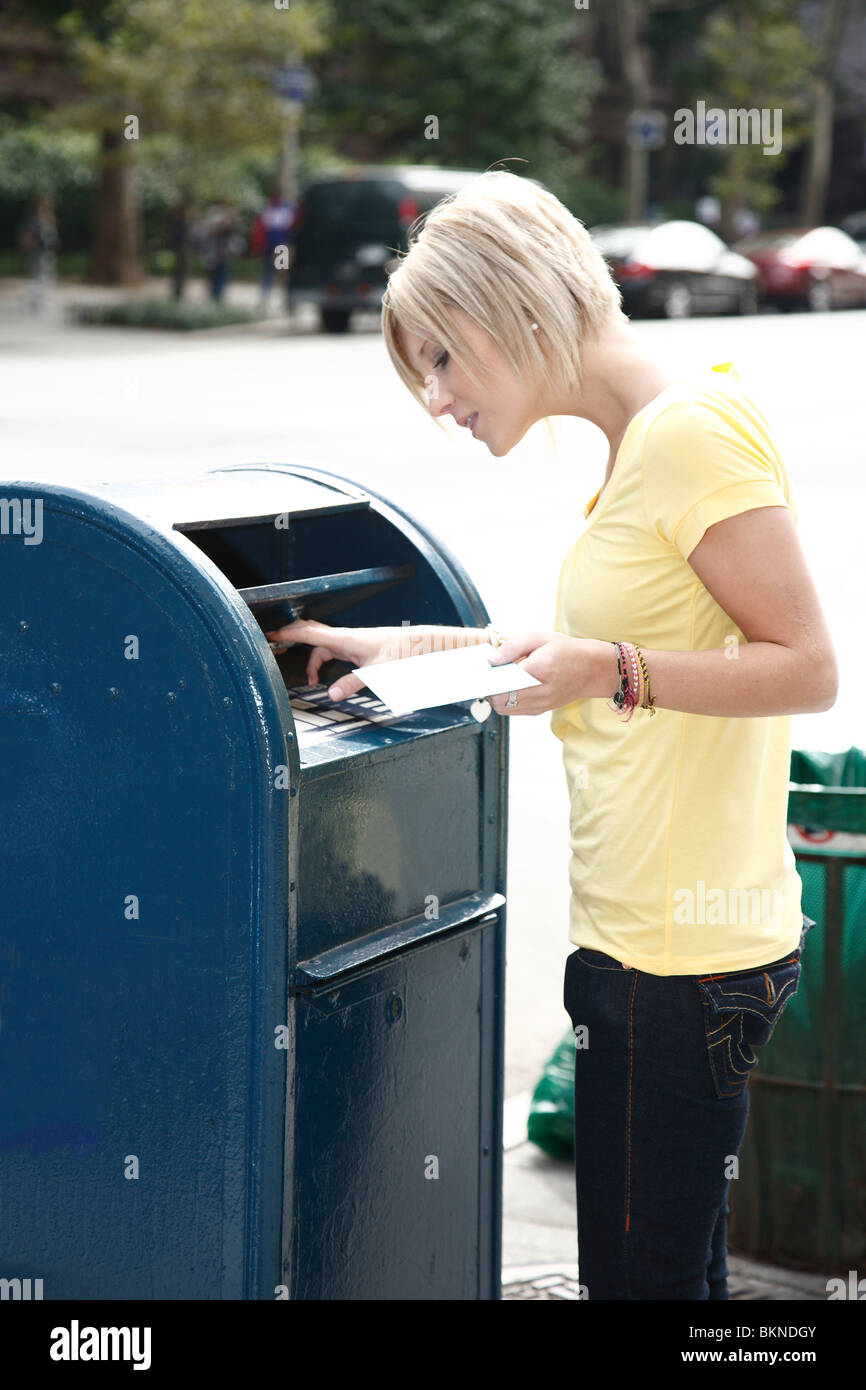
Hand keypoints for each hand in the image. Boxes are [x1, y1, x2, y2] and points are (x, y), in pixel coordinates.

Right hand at [264, 618, 416, 699]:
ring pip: (321, 645)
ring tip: (311, 679)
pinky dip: (322, 661)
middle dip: (291, 638)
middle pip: (311, 633)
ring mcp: (350, 641)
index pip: (310, 633)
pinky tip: (324, 676)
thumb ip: (353, 683)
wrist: (419, 645)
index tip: (271, 633)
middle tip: (274, 645)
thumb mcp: (377, 670)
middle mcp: (345, 637)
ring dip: (311, 659)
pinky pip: (330, 651)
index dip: (288, 633)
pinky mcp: (356, 647)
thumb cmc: (401, 652)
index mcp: (345, 639)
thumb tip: (332, 694)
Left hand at [484, 631, 616, 715]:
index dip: (487, 680)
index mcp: (538, 669)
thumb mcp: (539, 638)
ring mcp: (542, 703)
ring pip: (505, 708)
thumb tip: (491, 660)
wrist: (593, 669)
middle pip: (500, 698)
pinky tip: (511, 688)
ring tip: (499, 681)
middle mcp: (540, 690)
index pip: (503, 682)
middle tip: (488, 676)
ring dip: (496, 696)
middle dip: (489, 688)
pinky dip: (507, 702)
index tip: (480, 673)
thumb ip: (512, 647)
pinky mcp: (542, 710)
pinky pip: (515, 711)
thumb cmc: (566, 650)